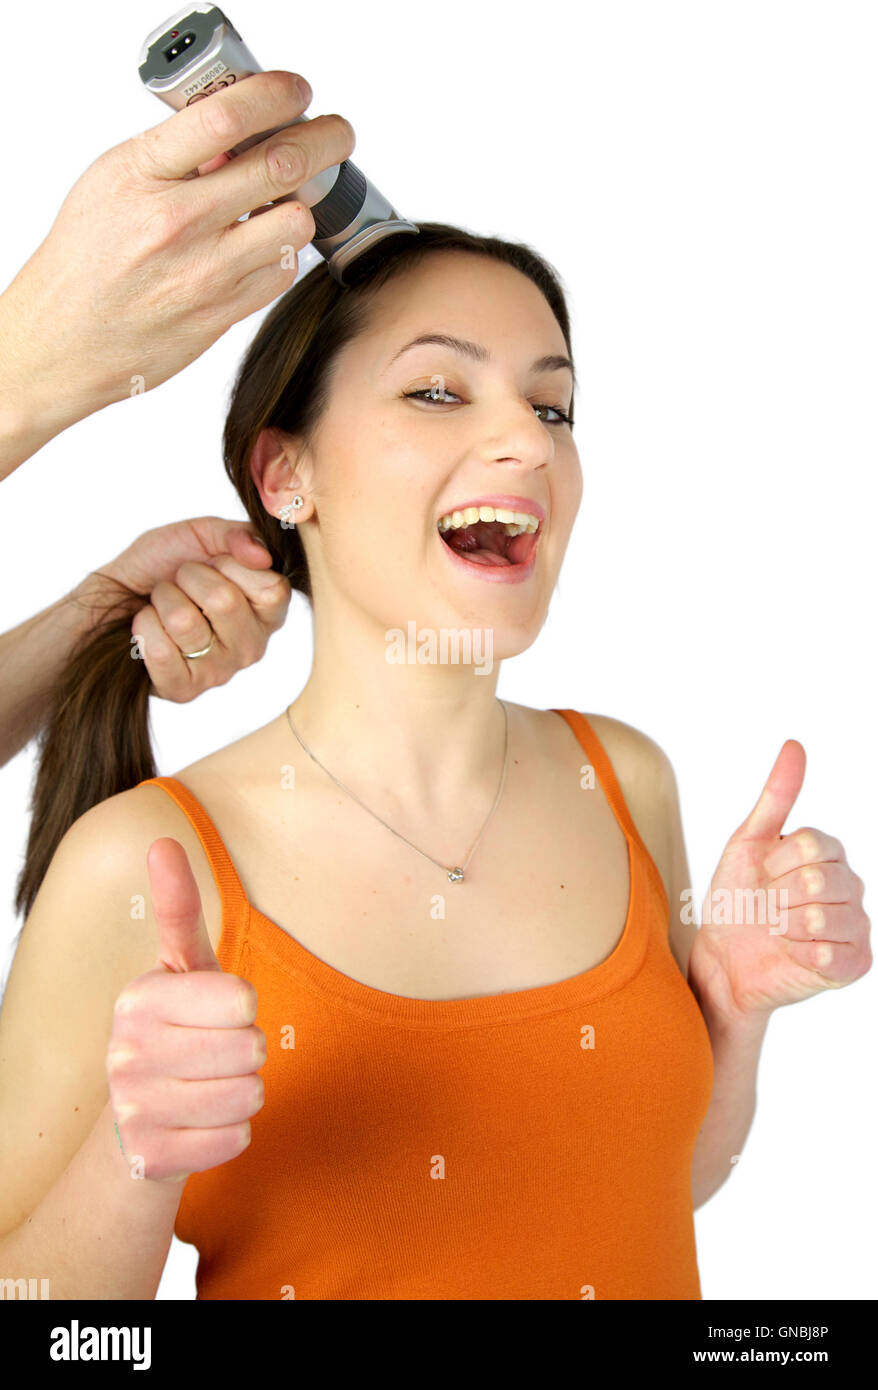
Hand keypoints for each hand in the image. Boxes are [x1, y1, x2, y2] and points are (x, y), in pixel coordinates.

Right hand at [0, 71, 354, 469]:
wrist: (65, 339)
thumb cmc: (86, 258)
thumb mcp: (114, 181)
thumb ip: (175, 154)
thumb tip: (239, 134)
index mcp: (143, 175)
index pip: (225, 117)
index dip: (276, 96)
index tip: (297, 92)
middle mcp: (177, 222)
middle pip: (281, 165)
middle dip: (325, 141)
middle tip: (336, 135)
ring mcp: (204, 272)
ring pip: (295, 221)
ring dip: (299, 204)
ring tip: (283, 202)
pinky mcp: (223, 313)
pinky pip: (282, 270)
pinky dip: (283, 252)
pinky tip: (263, 246)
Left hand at [83, 516, 290, 700]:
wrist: (114, 592)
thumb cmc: (163, 565)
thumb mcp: (202, 536)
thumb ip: (237, 535)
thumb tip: (260, 555)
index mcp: (267, 613)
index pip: (273, 589)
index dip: (231, 565)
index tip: (214, 564)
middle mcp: (251, 648)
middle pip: (225, 602)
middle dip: (188, 577)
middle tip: (181, 583)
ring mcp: (219, 673)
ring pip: (183, 622)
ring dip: (162, 600)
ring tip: (162, 604)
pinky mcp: (183, 691)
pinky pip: (159, 650)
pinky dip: (142, 626)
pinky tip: (148, 627)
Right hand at [107, 838, 265, 1183]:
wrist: (138, 1120)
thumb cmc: (177, 1028)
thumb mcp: (181, 967)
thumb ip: (180, 906)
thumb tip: (162, 839)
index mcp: (139, 997)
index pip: (243, 1001)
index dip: (243, 1009)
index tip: (216, 1011)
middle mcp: (126, 1052)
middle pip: (250, 1051)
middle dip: (246, 1053)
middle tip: (213, 1054)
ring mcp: (134, 1108)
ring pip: (249, 1097)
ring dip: (243, 1094)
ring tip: (208, 1086)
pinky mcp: (151, 1156)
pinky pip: (237, 1140)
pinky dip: (232, 1134)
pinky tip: (201, 1124)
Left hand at [689, 740, 871, 1023]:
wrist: (724, 958)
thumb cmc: (736, 900)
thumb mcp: (748, 841)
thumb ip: (776, 796)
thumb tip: (795, 745)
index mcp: (827, 854)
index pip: (810, 843)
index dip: (774, 862)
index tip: (762, 875)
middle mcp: (849, 886)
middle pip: (817, 879)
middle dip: (776, 896)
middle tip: (768, 908)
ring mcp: (855, 925)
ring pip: (823, 917)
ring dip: (785, 927)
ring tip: (778, 931)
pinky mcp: (854, 963)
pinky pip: (831, 955)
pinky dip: (800, 954)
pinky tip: (792, 954)